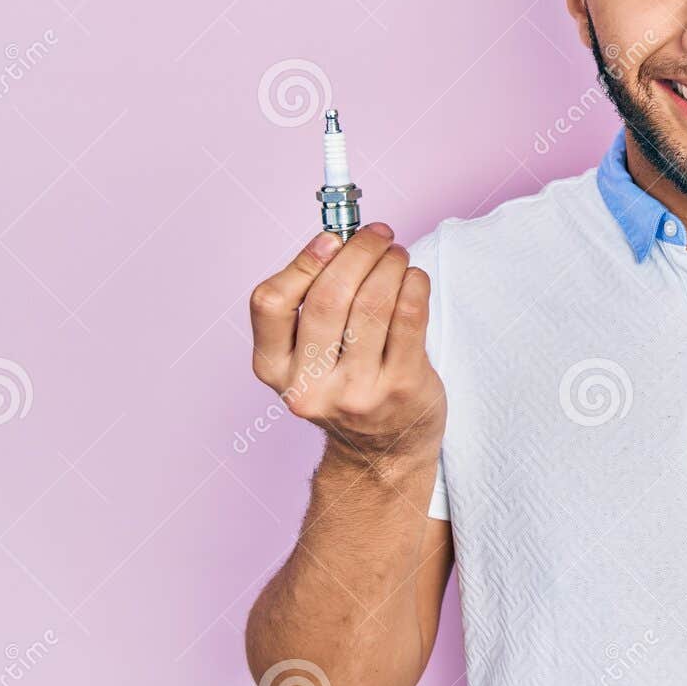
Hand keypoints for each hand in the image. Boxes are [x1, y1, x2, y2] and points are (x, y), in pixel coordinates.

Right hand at [249, 222, 446, 465]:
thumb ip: (312, 302)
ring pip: (373, 304)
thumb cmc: (346, 384)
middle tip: (378, 235)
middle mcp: (309, 385)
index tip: (332, 237)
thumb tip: (340, 238)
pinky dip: (414, 285)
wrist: (382, 451)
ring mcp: (356, 391)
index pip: (272, 303)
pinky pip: (409, 319)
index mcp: (274, 369)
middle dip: (358, 254)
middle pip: (329, 298)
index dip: (303, 261)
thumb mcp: (309, 355)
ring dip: (389, 265)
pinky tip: (414, 278)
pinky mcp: (401, 388)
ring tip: (397, 255)